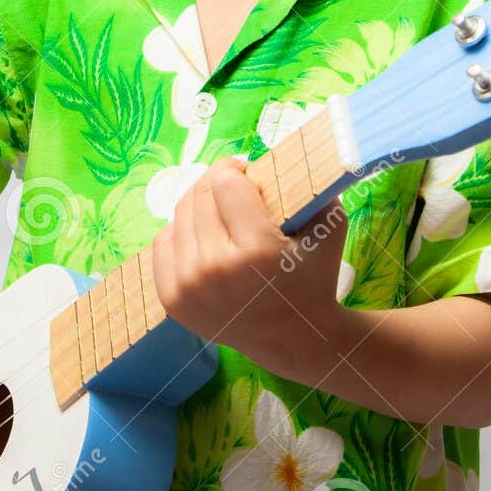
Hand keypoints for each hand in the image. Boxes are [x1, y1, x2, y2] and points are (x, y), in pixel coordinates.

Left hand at [151, 156, 349, 372]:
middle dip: (219, 183)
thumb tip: (275, 151)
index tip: (250, 177)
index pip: (226, 181)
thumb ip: (308, 183)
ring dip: (201, 206)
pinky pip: (163, 242)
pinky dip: (182, 233)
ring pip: (179, 214)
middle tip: (237, 191)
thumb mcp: (328, 225)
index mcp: (256, 250)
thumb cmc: (313, 276)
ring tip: (223, 216)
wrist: (293, 339)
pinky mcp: (172, 300)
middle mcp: (215, 269)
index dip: (239, 171)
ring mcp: (189, 287)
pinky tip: (205, 238)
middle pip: (199, 193)